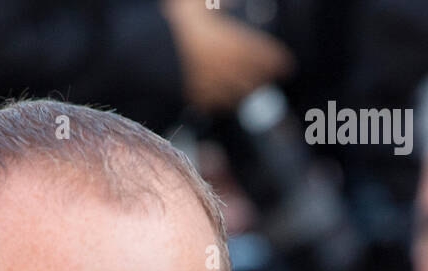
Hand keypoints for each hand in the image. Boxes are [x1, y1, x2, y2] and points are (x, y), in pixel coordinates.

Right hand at [161, 0, 294, 109]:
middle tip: (272, 79)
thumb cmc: (170, 22)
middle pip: (249, 79)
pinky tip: (222, 102)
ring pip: (232, 95)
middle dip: (262, 79)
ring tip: (250, 92)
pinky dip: (220, 102)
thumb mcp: (193, 2)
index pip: (260, 55)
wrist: (140, 51)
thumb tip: (230, 1)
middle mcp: (221, 68)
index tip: (287, 64)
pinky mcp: (188, 97)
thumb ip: (213, 1)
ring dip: (244, 93)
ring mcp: (205, 86)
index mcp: (228, 43)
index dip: (276, 60)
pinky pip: (210, 103)